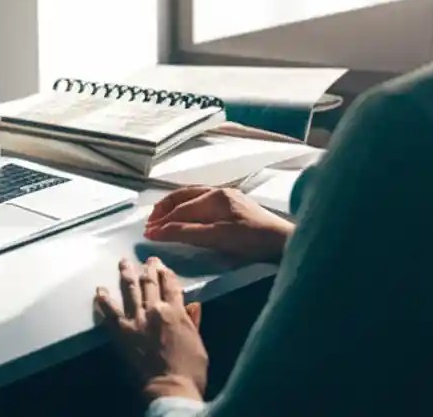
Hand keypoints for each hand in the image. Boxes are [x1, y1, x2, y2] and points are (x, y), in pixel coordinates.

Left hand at [94, 257, 207, 402]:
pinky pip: (109, 312)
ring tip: (123, 262)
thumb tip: (194, 304)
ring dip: (126, 274)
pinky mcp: (121, 331)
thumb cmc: (190, 368)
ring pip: (129, 290)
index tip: (162, 266)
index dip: (167, 274)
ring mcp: (136, 319)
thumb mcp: (197, 342)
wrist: (169, 387)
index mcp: (176, 311)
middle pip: (150, 283)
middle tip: (146, 260)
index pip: (171, 286)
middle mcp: (155, 309)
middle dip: (148, 268)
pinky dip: (104, 300)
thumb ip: (193, 321)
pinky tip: (99, 290)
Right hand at [144, 186, 293, 262]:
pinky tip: (186, 217)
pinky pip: (203, 201)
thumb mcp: (217, 237)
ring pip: (193, 196)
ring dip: (175, 207)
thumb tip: (157, 231)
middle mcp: (219, 191)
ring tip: (162, 220)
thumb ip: (186, 232)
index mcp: (214, 196)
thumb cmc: (252, 240)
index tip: (147, 234)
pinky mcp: (235, 205)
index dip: (162, 222)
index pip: (181, 209)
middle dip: (164, 209)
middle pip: (183, 196)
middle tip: (150, 224)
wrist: (285, 241)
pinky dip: (188, 208)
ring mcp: (228, 196)